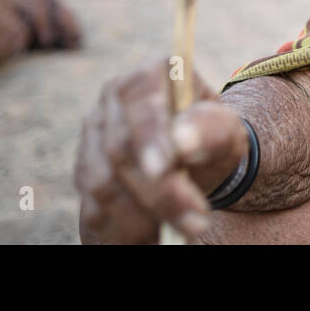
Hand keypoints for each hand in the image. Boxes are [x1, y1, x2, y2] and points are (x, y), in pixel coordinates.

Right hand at [75, 57, 247, 243]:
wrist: (196, 158)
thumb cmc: (212, 138)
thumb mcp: (226, 131)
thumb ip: (210, 130)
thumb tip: (183, 142)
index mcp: (150, 74)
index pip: (142, 104)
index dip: (149, 138)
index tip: (164, 170)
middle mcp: (113, 99)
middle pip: (121, 150)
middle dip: (159, 192)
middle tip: (197, 223)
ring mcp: (92, 134)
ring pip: (102, 183)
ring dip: (142, 217)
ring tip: (184, 229)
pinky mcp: (84, 170)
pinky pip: (92, 207)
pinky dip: (124, 228)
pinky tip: (155, 236)